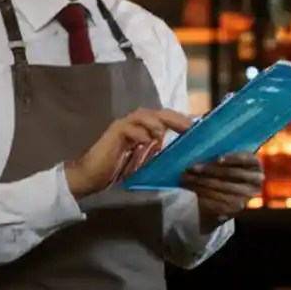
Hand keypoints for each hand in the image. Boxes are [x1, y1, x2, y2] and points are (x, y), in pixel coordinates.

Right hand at [65, 108, 191, 198]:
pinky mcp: (114, 131)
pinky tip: (147, 140)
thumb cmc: (118, 170)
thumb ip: (158, 156)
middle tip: (189, 127)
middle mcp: (135, 124)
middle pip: (159, 113)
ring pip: (144, 115)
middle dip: (175, 118)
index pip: (166, 120)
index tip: (198, 128)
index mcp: (144, 130)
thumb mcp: (144, 164)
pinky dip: (140, 132)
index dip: (181, 121)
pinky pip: (129, 126)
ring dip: (157, 122)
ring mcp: (124, 125)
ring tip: (166, 132)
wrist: (92, 176)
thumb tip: (179, 157)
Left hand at [181, 152, 263, 230]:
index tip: (218, 159)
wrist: (230, 196)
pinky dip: (203, 196)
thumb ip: (218, 156)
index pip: (245, 158)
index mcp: (255, 163)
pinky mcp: (237, 209)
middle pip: (230, 173)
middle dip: (208, 170)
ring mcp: (248, 196)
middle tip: (191, 167)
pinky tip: (192, 191)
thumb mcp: (226, 161)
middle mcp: (256, 180)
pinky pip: (219, 202)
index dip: (232, 158)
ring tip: (186, 178)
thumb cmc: (226, 172)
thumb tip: (196, 147)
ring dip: (201, 182)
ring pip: (222, 187)